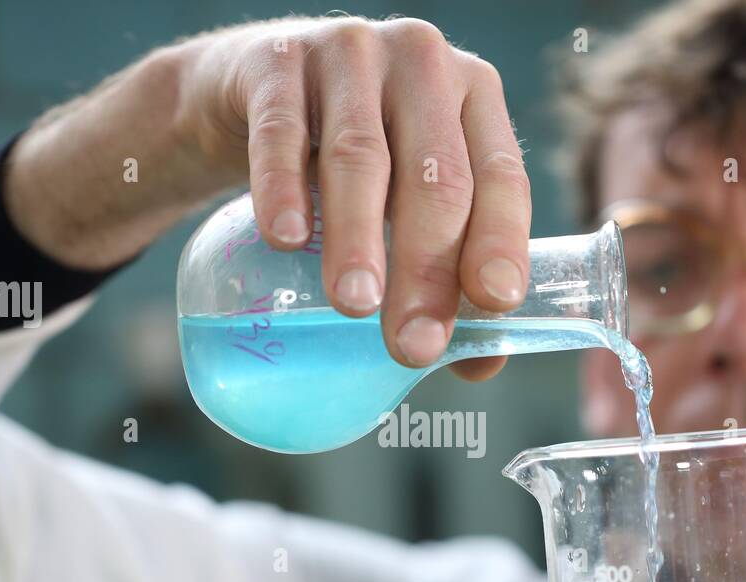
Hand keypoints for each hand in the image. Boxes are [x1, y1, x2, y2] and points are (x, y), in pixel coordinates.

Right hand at [6, 17, 529, 379]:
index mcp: (474, 99)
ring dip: (358, 238)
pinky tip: (285, 239)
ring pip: (360, 157)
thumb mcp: (402, 203)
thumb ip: (444, 271)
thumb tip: (477, 364)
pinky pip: (279, 130)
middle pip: (435, 178)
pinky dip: (282, 187)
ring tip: (354, 305)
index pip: (500, 178)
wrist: (246, 95)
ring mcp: (348, 53)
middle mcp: (423, 65)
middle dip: (426, 270)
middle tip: (410, 345)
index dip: (500, 243)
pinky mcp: (274, 61)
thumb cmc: (347, 162)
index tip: (494, 305)